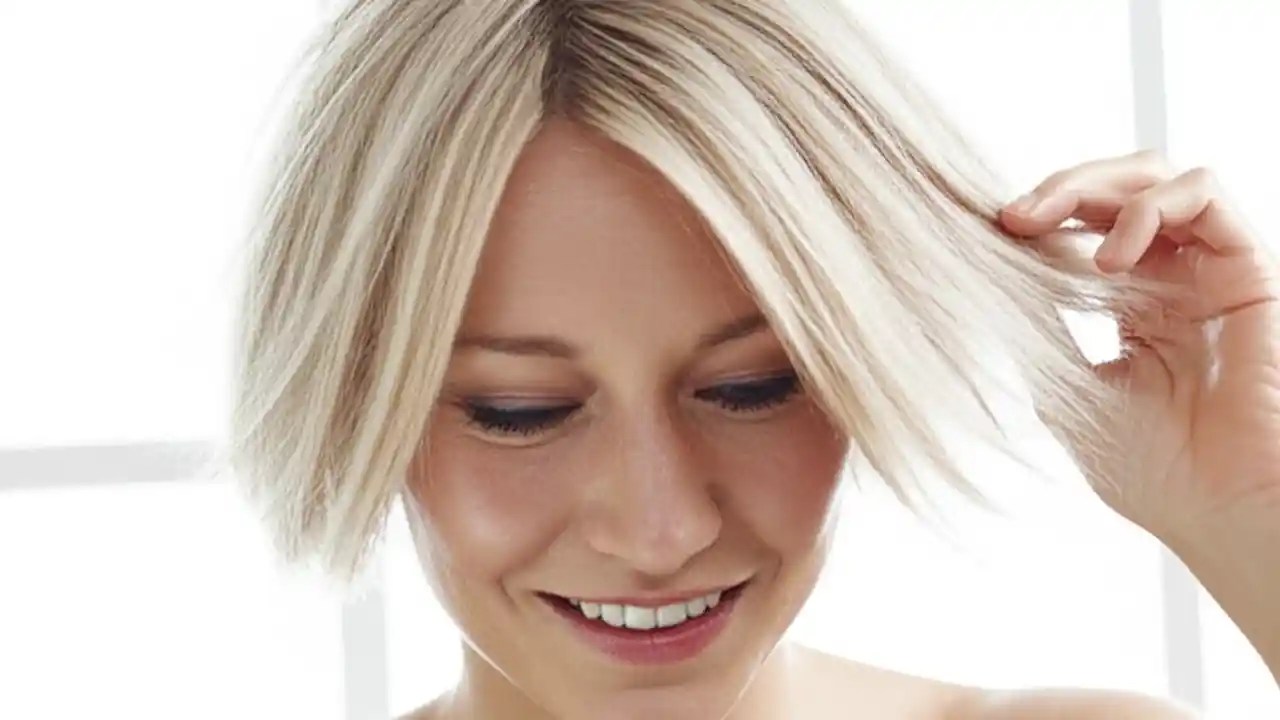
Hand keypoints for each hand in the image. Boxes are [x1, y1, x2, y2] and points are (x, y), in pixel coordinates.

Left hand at [999, 149, 1279, 539]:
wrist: (1218, 511)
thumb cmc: (1152, 471)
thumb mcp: (1066, 388)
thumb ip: (1038, 326)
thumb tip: (991, 272)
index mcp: (1132, 305)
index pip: (1083, 227)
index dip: (1037, 218)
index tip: (988, 233)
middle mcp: (1174, 278)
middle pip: (1117, 188)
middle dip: (1057, 188)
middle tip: (1012, 217)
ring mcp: (1210, 270)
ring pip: (1159, 175)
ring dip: (1093, 185)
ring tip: (1047, 224)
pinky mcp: (1249, 268)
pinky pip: (1205, 195)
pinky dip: (1147, 207)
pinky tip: (1109, 257)